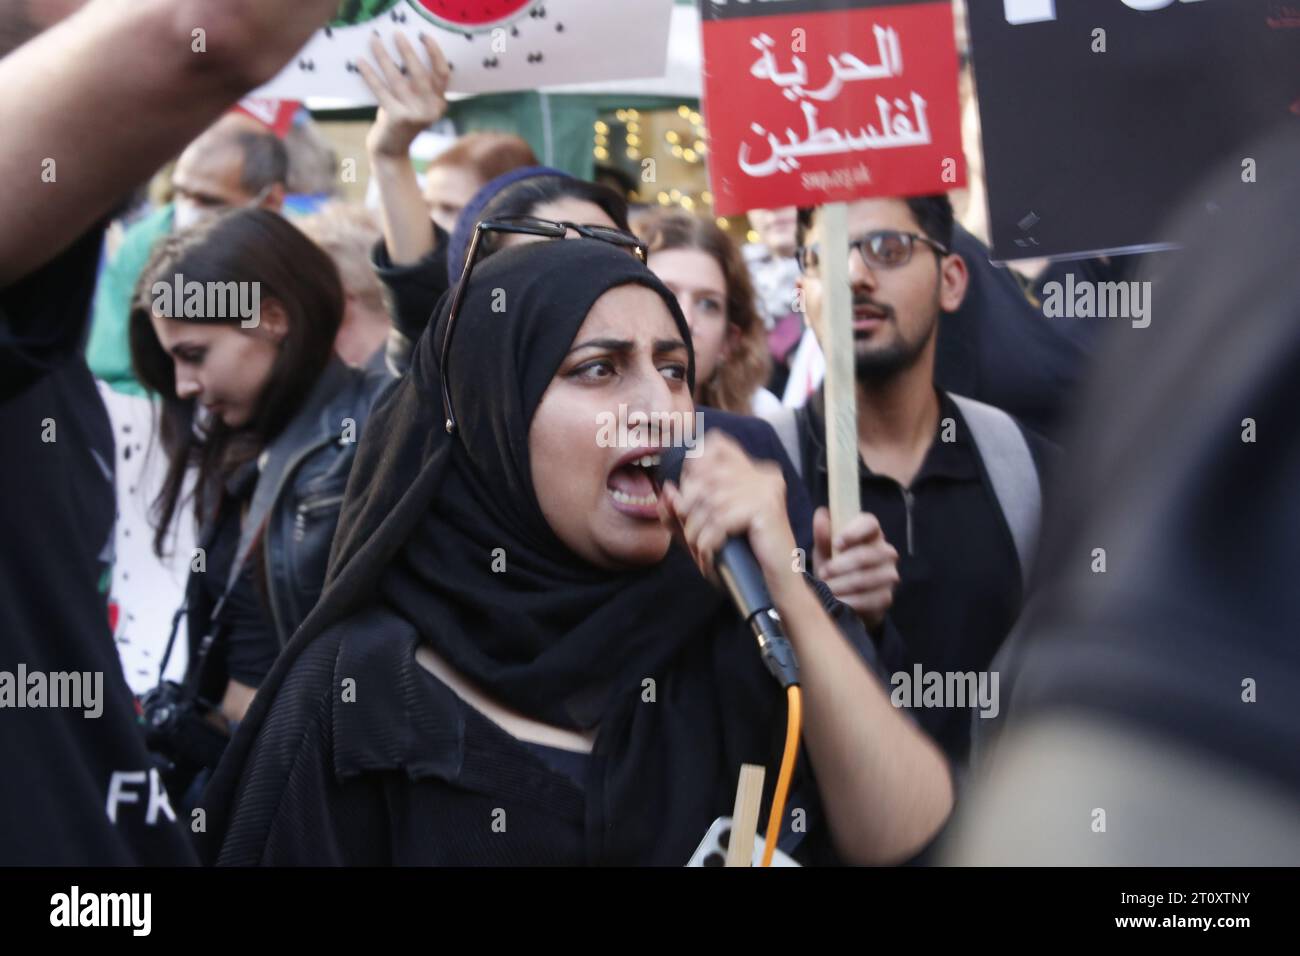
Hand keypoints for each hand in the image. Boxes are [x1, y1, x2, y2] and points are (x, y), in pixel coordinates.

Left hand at [358, 32, 450, 159]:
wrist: (391, 151)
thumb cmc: (401, 120)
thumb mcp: (414, 102)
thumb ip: (416, 84)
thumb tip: (402, 50)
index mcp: (439, 104)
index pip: (442, 74)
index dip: (435, 53)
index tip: (423, 36)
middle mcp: (431, 109)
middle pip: (420, 73)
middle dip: (407, 51)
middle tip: (396, 34)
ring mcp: (415, 114)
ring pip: (397, 78)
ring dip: (384, 57)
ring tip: (374, 41)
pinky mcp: (398, 118)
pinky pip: (381, 89)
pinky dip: (369, 74)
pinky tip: (360, 61)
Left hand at [656, 433, 801, 601]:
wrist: (778, 584)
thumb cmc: (745, 557)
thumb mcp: (709, 531)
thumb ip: (684, 512)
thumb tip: (668, 491)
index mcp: (755, 472)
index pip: (718, 445)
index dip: (695, 464)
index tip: (688, 495)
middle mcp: (763, 475)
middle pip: (707, 477)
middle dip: (689, 509)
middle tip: (691, 536)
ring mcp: (767, 489)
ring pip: (710, 501)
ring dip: (696, 530)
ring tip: (699, 550)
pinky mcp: (766, 508)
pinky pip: (721, 519)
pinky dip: (708, 541)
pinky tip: (709, 556)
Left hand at [812, 506, 897, 630]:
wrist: (840, 596)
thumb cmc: (832, 563)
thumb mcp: (824, 549)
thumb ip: (822, 533)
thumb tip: (821, 515)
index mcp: (870, 532)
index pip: (870, 523)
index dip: (854, 532)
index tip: (836, 544)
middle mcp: (886, 551)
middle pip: (867, 555)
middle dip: (841, 565)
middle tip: (823, 572)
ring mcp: (889, 575)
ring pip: (866, 578)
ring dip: (842, 584)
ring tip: (826, 587)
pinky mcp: (886, 597)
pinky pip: (869, 599)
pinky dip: (850, 601)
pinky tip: (837, 600)